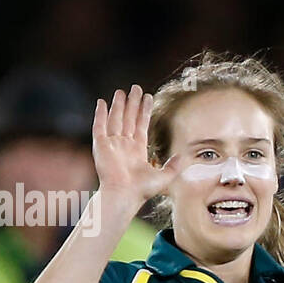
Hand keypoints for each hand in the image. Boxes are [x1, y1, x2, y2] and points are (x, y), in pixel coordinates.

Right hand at [92, 85, 180, 207]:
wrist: (125, 194)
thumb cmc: (142, 190)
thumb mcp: (165, 176)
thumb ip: (174, 165)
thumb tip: (184, 156)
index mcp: (138, 150)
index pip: (141, 125)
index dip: (144, 111)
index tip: (148, 97)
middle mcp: (124, 145)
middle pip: (128, 118)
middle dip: (132, 103)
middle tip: (136, 88)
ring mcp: (112, 144)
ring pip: (116, 119)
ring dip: (118, 105)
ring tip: (122, 91)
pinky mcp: (100, 145)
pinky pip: (99, 126)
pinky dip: (100, 114)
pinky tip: (102, 102)